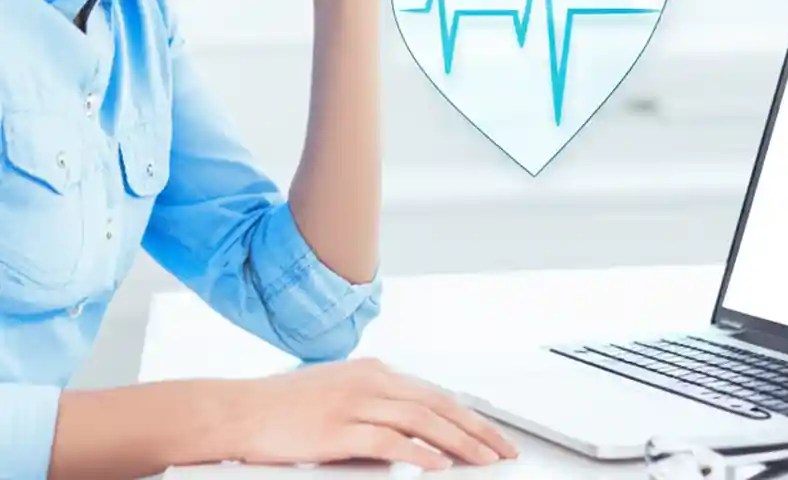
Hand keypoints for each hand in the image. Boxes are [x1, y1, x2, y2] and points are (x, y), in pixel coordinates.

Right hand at [231, 357, 519, 470]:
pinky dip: (419, 451)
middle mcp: (370, 380)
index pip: (435, 394)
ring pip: (422, 419)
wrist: (236, 410)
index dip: (470, 416)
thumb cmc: (281, 408)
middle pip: (438, 404)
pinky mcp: (337, 427)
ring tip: (484, 461)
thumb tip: (412, 435)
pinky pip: (388, 439)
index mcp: (374, 371)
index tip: (493, 436)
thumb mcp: (339, 395)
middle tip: (504, 451)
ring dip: (459, 441)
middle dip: (477, 429)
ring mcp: (354, 402)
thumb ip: (376, 408)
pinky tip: (439, 465)